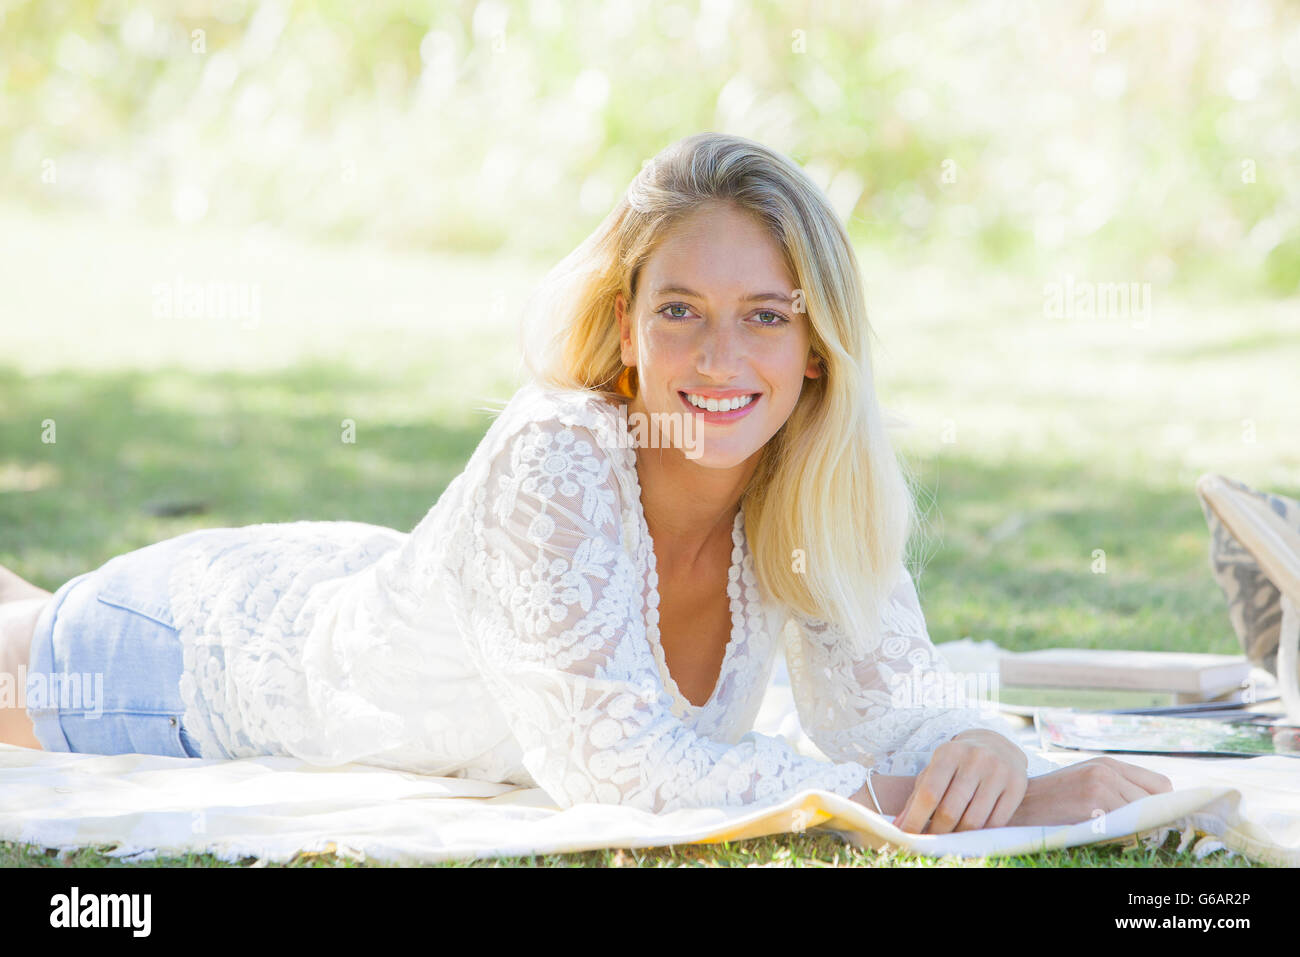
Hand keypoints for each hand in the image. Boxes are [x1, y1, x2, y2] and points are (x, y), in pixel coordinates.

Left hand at [892, 730, 1028, 833]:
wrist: (997, 746)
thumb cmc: (957, 764)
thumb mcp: (935, 770)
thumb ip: (916, 797)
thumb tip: (899, 826)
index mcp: (949, 753)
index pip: (929, 793)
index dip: (916, 818)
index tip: (908, 835)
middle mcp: (975, 759)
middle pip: (950, 810)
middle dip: (936, 831)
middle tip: (930, 840)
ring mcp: (998, 771)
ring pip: (974, 820)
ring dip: (958, 836)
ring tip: (949, 839)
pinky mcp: (1017, 785)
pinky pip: (996, 822)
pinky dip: (981, 835)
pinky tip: (971, 835)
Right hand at [1006, 757, 1173, 826]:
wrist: (1016, 805)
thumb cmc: (1052, 799)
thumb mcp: (1085, 781)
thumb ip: (1117, 786)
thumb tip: (1156, 808)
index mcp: (1108, 764)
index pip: (1160, 785)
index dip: (1160, 805)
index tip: (1154, 820)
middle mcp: (1107, 771)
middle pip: (1155, 802)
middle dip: (1149, 818)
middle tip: (1135, 832)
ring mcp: (1100, 787)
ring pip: (1143, 815)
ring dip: (1135, 827)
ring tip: (1113, 832)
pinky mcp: (1092, 805)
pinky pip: (1125, 825)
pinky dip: (1120, 833)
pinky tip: (1102, 833)